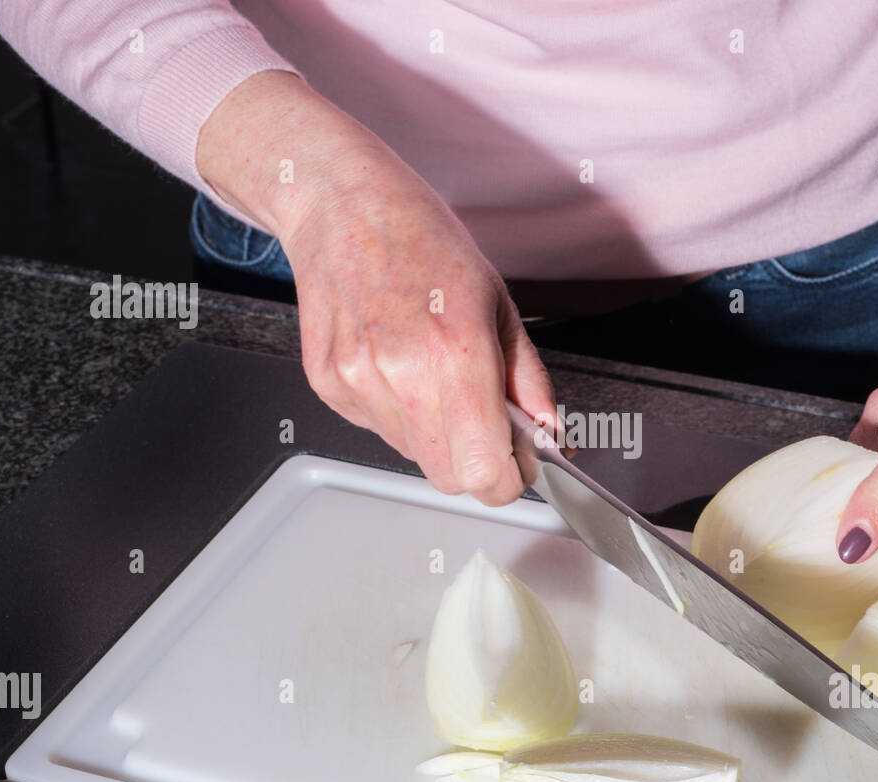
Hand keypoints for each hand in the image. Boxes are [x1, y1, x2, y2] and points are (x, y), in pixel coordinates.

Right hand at [196, 72, 555, 504]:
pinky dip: (398, 413)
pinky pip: (378, 430)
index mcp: (456, 352)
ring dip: (436, 435)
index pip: (484, 472)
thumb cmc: (422, 240)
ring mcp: (358, 383)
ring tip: (434, 372)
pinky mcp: (329, 385)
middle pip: (449, 477)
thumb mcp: (501, 304)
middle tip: (486, 421)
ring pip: (413, 456)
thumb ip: (529, 382)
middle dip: (476, 462)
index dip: (508, 480)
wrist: (343, 205)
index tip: (517, 467)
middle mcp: (401, 375)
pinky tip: (398, 363)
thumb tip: (548, 436)